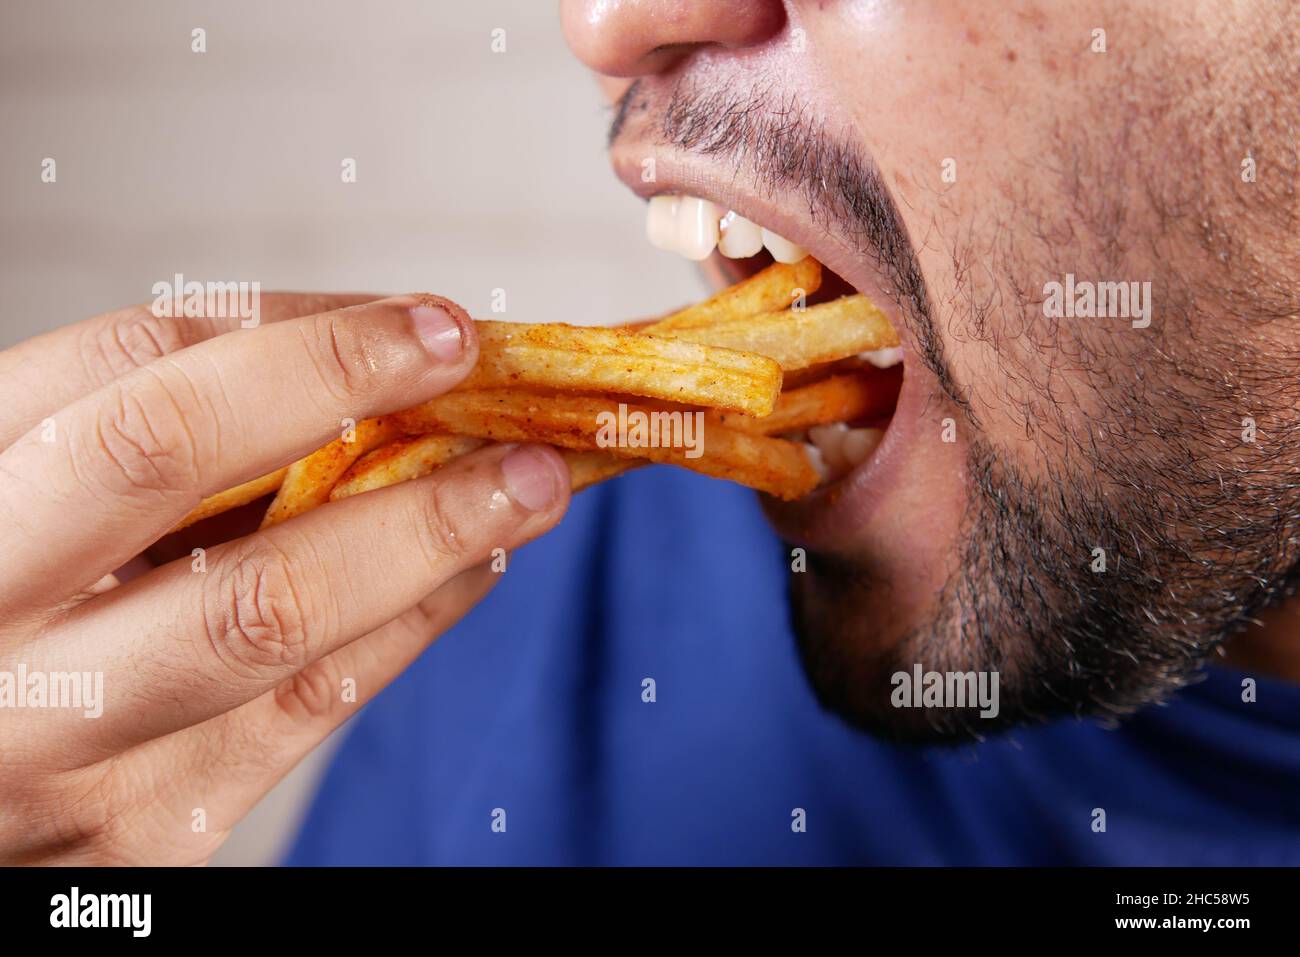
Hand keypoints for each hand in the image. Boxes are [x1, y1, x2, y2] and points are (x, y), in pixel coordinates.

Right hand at [0, 293, 568, 863]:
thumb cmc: (24, 626)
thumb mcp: (46, 511)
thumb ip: (154, 453)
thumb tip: (366, 371)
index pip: (122, 370)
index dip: (295, 332)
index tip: (422, 321)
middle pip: (158, 457)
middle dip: (337, 385)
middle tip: (472, 357)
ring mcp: (52, 736)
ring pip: (270, 608)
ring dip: (426, 523)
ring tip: (528, 481)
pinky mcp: (141, 828)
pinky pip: (309, 707)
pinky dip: (412, 623)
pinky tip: (470, 572)